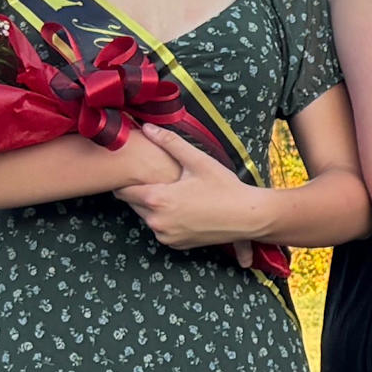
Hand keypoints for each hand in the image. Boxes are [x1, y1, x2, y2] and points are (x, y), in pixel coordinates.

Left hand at [117, 124, 270, 250]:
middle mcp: (156, 221)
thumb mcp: (199, 161)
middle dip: (143, 192)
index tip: (134, 173)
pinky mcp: (175, 244)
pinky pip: (162, 229)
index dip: (126, 180)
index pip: (123, 190)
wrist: (249, 217)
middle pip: (134, 204)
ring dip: (155, 207)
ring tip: (175, 195)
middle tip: (161, 181)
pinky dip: (167, 220)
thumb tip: (147, 128)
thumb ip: (170, 143)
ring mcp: (165, 235)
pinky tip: (185, 209)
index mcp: (157, 199)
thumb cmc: (225, 188)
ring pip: (147, 217)